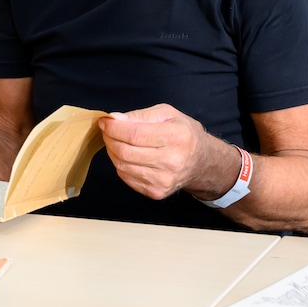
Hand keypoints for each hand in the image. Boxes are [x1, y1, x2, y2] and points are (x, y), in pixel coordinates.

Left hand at [100, 104, 214, 201]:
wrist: (202, 163)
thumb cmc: (183, 134)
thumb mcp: (168, 114)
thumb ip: (141, 115)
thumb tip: (115, 119)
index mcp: (176, 137)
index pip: (135, 134)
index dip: (114, 127)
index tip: (105, 121)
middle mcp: (172, 161)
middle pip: (125, 152)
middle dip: (109, 138)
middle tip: (108, 130)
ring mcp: (163, 180)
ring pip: (122, 166)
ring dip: (112, 151)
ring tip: (116, 141)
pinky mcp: (156, 192)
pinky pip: (126, 177)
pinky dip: (120, 164)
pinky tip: (127, 155)